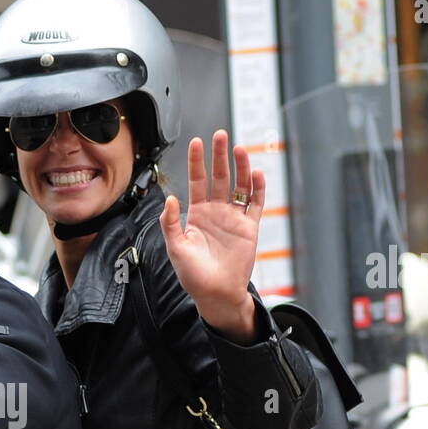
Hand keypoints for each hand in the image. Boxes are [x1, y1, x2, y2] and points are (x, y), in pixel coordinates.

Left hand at [159, 129, 264, 342]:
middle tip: (220, 135)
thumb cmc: (193, 275)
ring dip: (240, 167)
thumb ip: (170, 222)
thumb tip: (169, 198)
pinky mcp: (250, 227)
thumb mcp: (175, 247)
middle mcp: (216, 212)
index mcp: (197, 214)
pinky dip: (258, 188)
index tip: (196, 142)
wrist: (216, 293)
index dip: (196, 162)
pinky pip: (255, 203)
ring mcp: (234, 218)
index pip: (197, 181)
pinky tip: (257, 173)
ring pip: (239, 185)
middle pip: (219, 177)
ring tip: (239, 149)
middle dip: (219, 156)